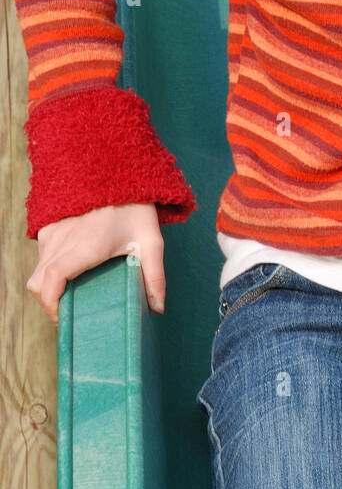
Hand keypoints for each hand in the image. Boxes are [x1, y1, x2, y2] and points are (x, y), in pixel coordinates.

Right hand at [27, 203, 164, 326]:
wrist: (117, 170)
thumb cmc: (135, 207)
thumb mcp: (151, 242)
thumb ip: (155, 276)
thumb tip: (158, 309)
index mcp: (87, 245)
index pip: (52, 279)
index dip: (51, 304)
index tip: (64, 318)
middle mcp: (63, 239)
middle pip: (37, 282)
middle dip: (49, 302)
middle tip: (72, 311)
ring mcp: (53, 231)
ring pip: (36, 270)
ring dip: (48, 286)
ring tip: (72, 293)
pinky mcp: (49, 226)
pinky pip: (40, 255)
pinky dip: (47, 269)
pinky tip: (70, 271)